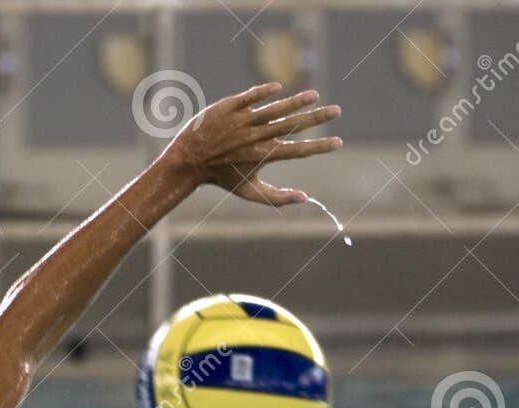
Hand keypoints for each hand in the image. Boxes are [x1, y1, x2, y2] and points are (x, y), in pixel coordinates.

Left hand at [163, 84, 341, 206]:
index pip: (298, 151)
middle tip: (337, 110)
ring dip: (295, 101)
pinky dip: (264, 92)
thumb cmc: (222, 177)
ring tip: (314, 96)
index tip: (339, 143)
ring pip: (273, 108)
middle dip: (316, 118)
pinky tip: (279, 88)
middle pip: (291, 126)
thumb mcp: (249, 191)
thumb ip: (277, 197)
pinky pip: (250, 97)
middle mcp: (255, 137)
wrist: (189, 162)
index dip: (319, 147)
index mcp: (263, 156)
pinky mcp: (228, 108)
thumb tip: (305, 198)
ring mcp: (242, 121)